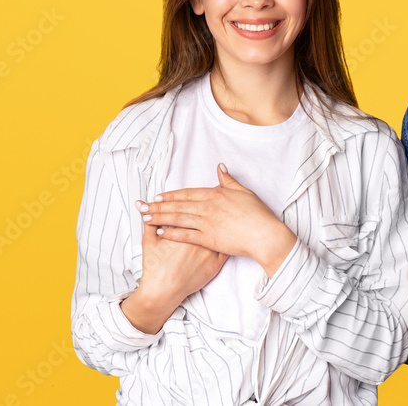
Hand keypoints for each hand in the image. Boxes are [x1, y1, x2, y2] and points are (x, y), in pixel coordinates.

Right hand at [120, 205, 227, 333]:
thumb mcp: (149, 240)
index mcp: (186, 230)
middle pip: (213, 218)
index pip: (197, 209)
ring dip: (226, 222)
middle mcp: (201, 239)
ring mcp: (210, 252)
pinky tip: (231, 233)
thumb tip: (141, 205)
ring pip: (223, 232)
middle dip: (217, 207)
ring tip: (228, 213)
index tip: (205, 194)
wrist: (163, 291)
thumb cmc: (156, 266)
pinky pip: (227, 248)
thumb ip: (149, 220)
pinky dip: (230, 240)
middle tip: (219, 199)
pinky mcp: (216, 264)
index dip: (202, 200)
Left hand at [141, 164, 296, 275]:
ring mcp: (207, 223)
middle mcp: (208, 207)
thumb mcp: (244, 192)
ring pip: (178, 219)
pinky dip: (171, 233)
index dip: (171, 195)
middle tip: (142, 207)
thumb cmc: (258, 214)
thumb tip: (220, 167)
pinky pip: (185, 235)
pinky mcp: (208, 239)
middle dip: (158, 206)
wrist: (264, 234)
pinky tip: (160, 232)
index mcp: (216, 194)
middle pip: (178, 205)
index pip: (188, 194)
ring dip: (160, 218)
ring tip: (145, 218)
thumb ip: (229, 181)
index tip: (158, 196)